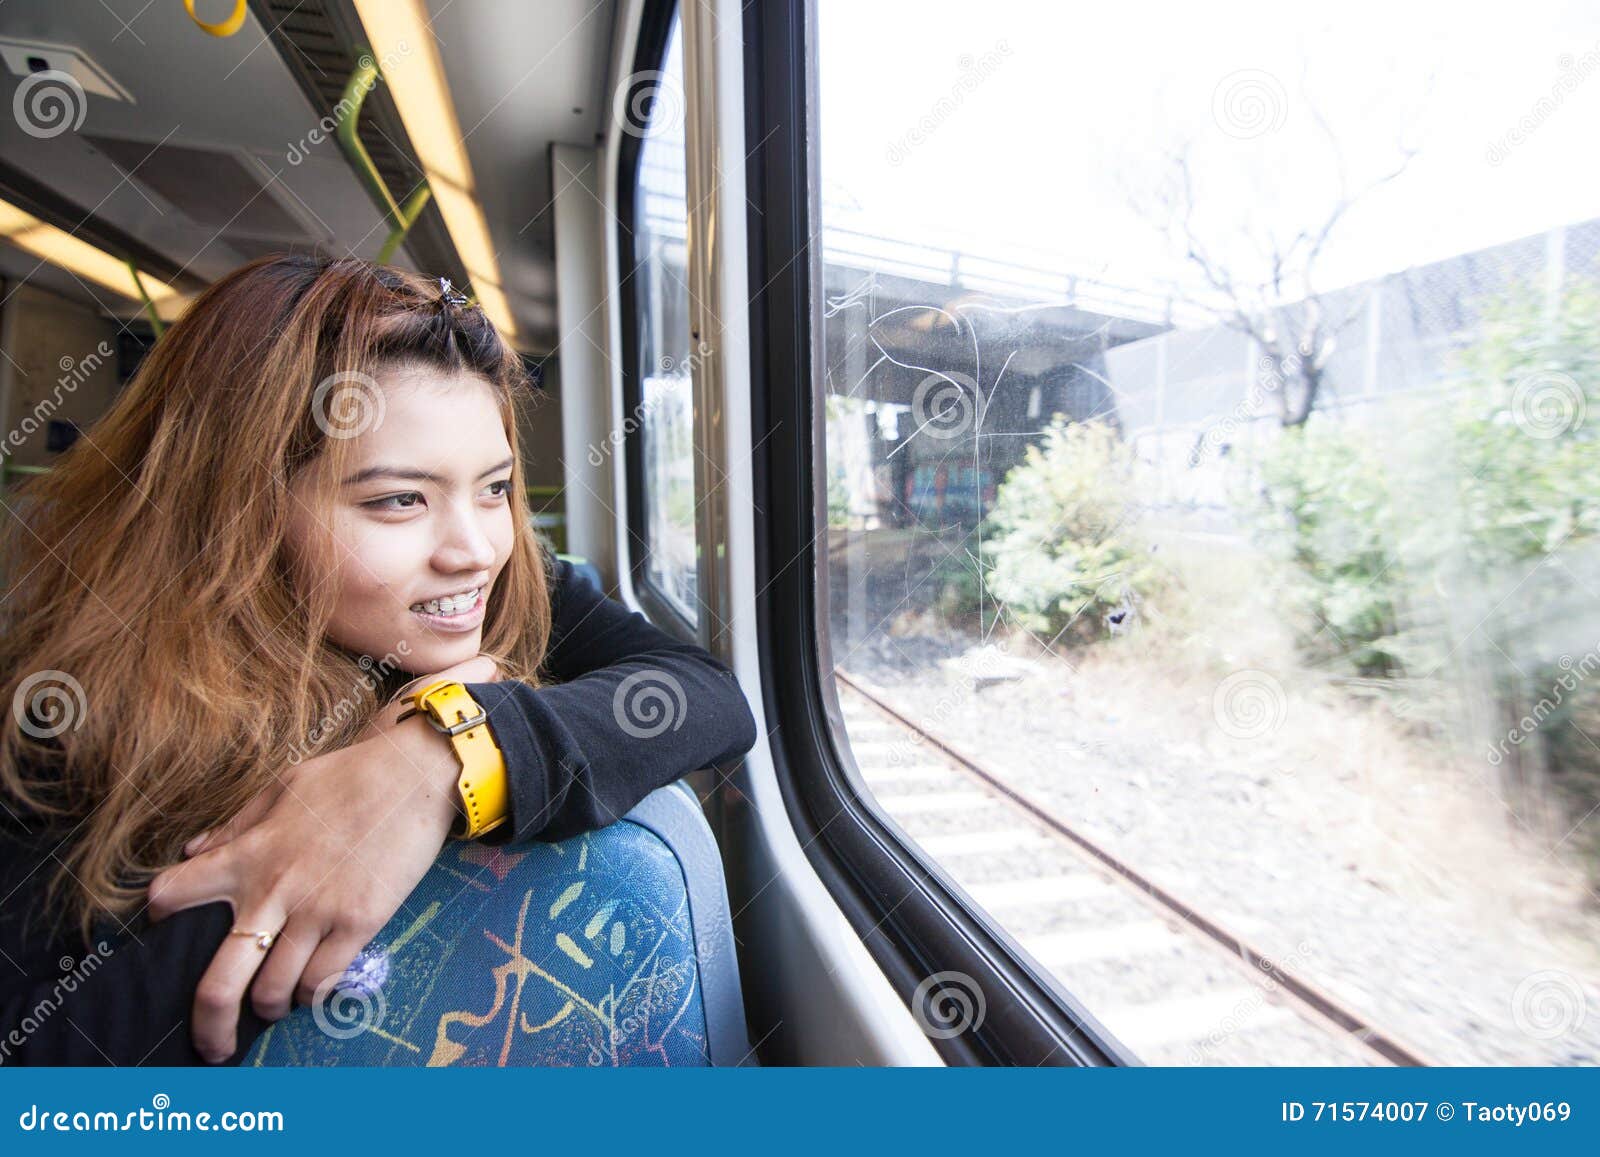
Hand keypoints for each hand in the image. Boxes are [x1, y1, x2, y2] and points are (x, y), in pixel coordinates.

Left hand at [147, 657, 500, 1062]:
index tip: (168, 923)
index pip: (171, 894)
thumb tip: (193, 850)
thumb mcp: (281, 789)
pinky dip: (312, 994)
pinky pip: (322, 982)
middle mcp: (273, 892)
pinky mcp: (358, 923)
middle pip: (218, 984)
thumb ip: (236, 826)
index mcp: (247, 854)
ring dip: (269, 1008)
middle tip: (210, 1045)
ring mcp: (317, 913)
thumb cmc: (347, 777)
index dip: (159, 913)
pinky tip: (312, 986)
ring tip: (273, 1005)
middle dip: (207, 1026)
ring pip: (274, 993)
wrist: (413, 776)